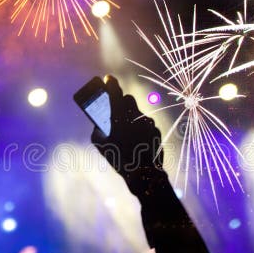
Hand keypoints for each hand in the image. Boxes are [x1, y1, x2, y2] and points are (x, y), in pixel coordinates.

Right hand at [90, 75, 166, 198]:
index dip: (110, 83)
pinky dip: (140, 128)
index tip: (107, 78)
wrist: (143, 174)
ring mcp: (147, 121)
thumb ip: (97, 130)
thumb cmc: (119, 158)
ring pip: (137, 112)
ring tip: (125, 129)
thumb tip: (99, 123)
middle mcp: (134, 114)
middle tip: (114, 107)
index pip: (114, 91)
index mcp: (119, 115)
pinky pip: (145, 124)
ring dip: (131, 117)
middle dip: (121, 101)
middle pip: (127, 99)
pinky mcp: (156, 129)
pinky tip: (135, 139)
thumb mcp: (100, 145)